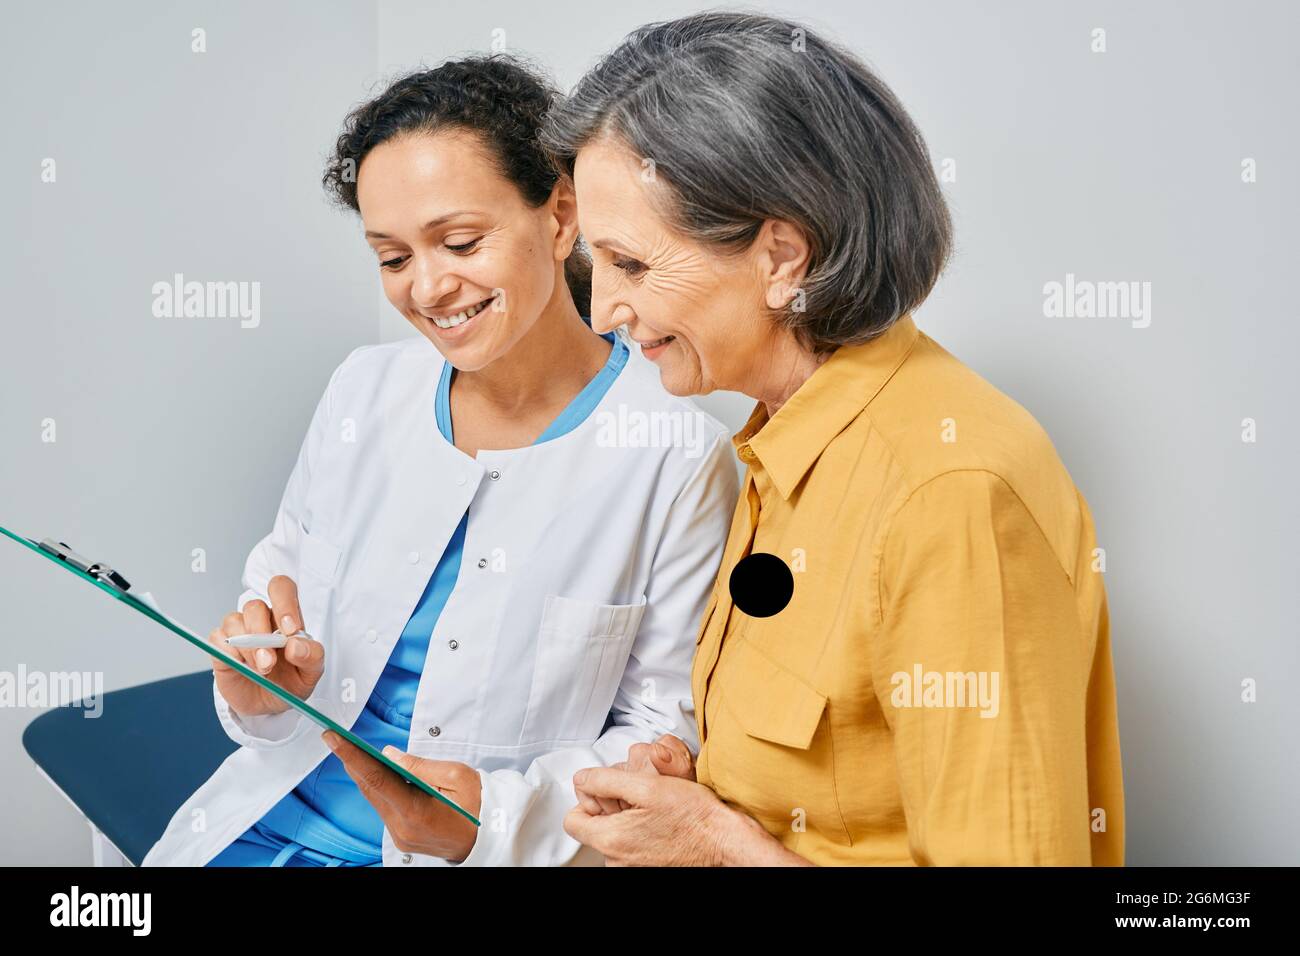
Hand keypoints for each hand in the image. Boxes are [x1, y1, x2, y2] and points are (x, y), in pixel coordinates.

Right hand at [209, 575, 324, 715]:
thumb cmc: (290, 682)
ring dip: (248, 648)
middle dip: (261, 634)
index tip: (289, 630)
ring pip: (234, 620)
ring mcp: (240, 631)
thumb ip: (312, 656)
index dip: (284, 603)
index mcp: (287, 618)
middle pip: (254, 606)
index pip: (282, 589)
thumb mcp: (311, 673)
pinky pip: (217, 637)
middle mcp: (262, 619)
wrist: (269, 706)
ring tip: (260, 670)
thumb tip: (296, 645)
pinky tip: (240, 665)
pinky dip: (228, 652)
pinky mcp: (222, 646)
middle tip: (269, 662)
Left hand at [324, 732, 481, 862]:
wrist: (490, 837)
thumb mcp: (456, 777)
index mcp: (416, 812)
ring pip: (375, 798)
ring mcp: (400, 835)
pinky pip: (384, 807)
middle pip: (370, 789)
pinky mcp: (402, 837)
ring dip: (365, 774)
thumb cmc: (480, 806)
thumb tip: (390, 755)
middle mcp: (402, 827)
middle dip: (352, 761)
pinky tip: (376, 773)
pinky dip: (379, 788)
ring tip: (352, 750)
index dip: (351, 755)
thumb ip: (419, 765)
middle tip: (336, 737)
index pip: (376, 778)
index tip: (332, 737)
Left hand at [564, 768, 734, 865]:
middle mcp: (618, 861)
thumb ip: (605, 780)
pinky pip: (629, 846)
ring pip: (612, 835)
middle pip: (593, 827)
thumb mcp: (647, 785)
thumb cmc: (693, 816)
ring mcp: (632, 868)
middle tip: (637, 796)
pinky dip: (639, 831)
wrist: (723, 841)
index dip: (587, 799)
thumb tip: (582, 778)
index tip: (607, 791)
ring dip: (626, 818)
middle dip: (609, 807)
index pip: (572, 820)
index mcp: (612, 840)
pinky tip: (658, 822)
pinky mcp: (646, 868)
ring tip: (652, 809)